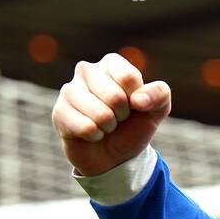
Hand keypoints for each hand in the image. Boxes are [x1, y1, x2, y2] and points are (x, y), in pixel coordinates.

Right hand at [52, 53, 171, 176]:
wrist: (114, 154)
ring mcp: (69, 90)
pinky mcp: (59, 111)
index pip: (129, 77)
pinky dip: (95, 136)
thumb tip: (138, 100)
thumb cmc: (133, 125)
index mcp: (111, 63)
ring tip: (105, 125)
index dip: (138, 100)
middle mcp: (86, 70)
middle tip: (119, 118)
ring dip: (109, 127)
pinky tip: (92, 133)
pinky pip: (86, 128)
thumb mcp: (157, 110)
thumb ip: (160, 94)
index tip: (135, 105)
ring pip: (101, 114)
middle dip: (123, 115)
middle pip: (116, 97)